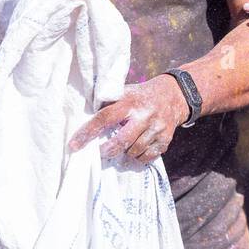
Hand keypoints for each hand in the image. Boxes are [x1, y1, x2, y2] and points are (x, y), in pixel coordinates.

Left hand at [67, 75, 188, 166]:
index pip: (104, 118)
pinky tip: (136, 147)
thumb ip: (107, 103)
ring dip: (124, 152)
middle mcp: (144, 114)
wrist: (174, 94)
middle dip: (107, 150)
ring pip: (133, 151)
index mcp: (129, 101)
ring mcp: (157, 127)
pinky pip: (146, 157)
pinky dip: (138, 156)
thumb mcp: (124, 92)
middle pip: (121, 141)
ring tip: (124, 144)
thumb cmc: (140, 95)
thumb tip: (82, 116)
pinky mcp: (166, 139)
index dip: (87, 133)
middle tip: (101, 151)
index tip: (74, 145)